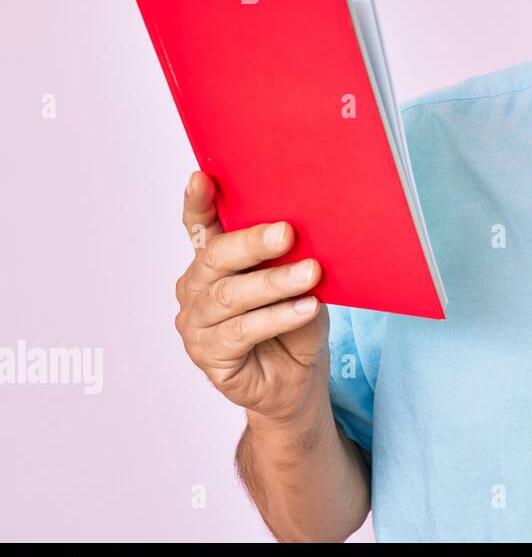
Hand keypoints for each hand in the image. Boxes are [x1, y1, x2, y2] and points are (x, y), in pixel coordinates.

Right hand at [173, 172, 329, 422]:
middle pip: (216, 257)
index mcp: (214, 260)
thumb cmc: (296, 320)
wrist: (297, 378)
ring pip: (231, 296)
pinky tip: (306, 308)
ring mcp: (197, 323)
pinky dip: (278, 317)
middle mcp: (196, 287)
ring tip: (310, 273)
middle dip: (253, 242)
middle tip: (287, 232)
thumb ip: (290, 257)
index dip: (197, 203)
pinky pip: (243, 331)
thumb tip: (308, 229)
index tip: (202, 177)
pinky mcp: (208, 355)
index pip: (199, 226)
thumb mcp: (299, 281)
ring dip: (275, 283)